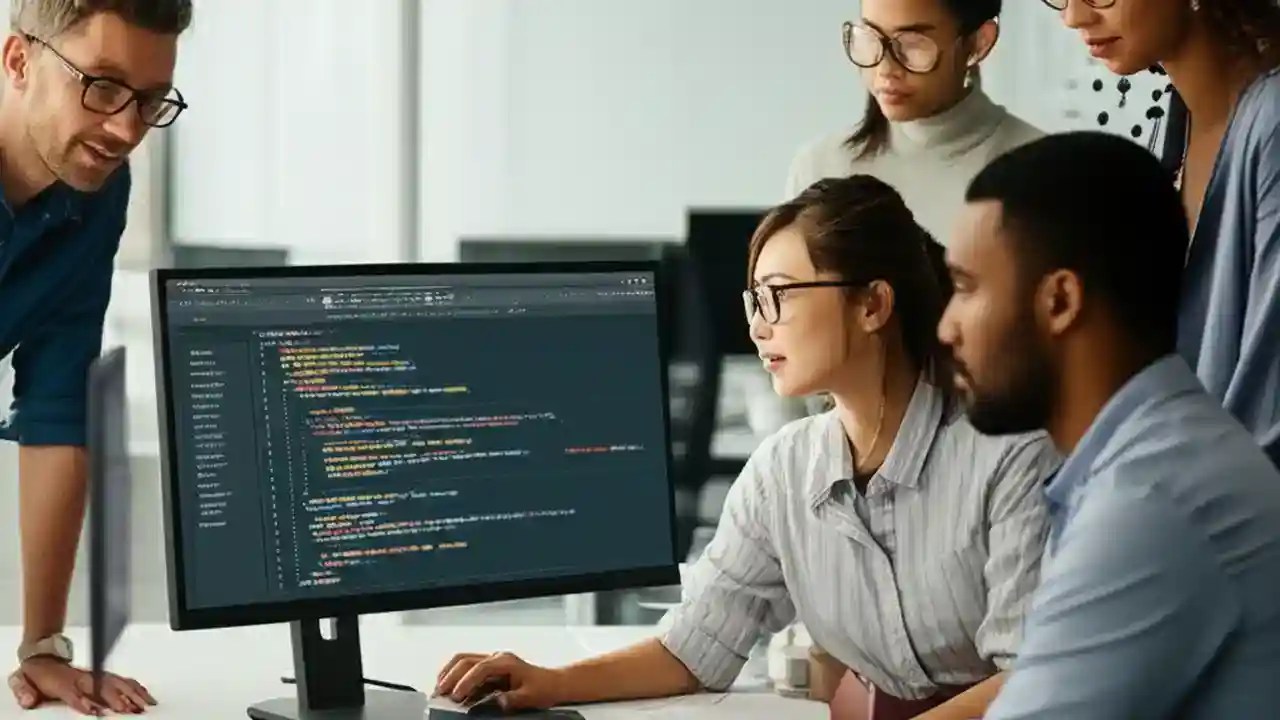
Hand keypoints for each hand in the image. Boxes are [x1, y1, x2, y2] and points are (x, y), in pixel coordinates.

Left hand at [8, 657, 156, 714]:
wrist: (43, 657)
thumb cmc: (36, 674)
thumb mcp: (23, 680)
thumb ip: (25, 691)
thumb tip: (28, 699)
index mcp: (62, 680)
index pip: (74, 692)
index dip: (85, 702)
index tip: (96, 712)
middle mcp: (82, 677)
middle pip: (103, 687)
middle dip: (117, 698)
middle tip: (130, 710)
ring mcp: (95, 675)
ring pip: (118, 682)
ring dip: (132, 693)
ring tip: (144, 705)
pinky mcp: (103, 675)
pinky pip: (124, 680)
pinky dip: (137, 687)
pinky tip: (145, 695)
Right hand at [435, 651, 564, 711]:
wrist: (553, 682)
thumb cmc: (544, 687)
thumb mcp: (531, 696)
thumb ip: (513, 699)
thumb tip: (498, 701)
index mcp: (506, 662)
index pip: (480, 668)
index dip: (467, 681)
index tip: (457, 695)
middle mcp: (497, 658)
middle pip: (467, 660)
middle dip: (451, 675)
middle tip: (440, 692)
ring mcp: (493, 661)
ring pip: (464, 660)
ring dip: (450, 672)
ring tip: (439, 688)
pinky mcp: (490, 668)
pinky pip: (468, 667)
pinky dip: (455, 675)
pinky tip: (449, 687)